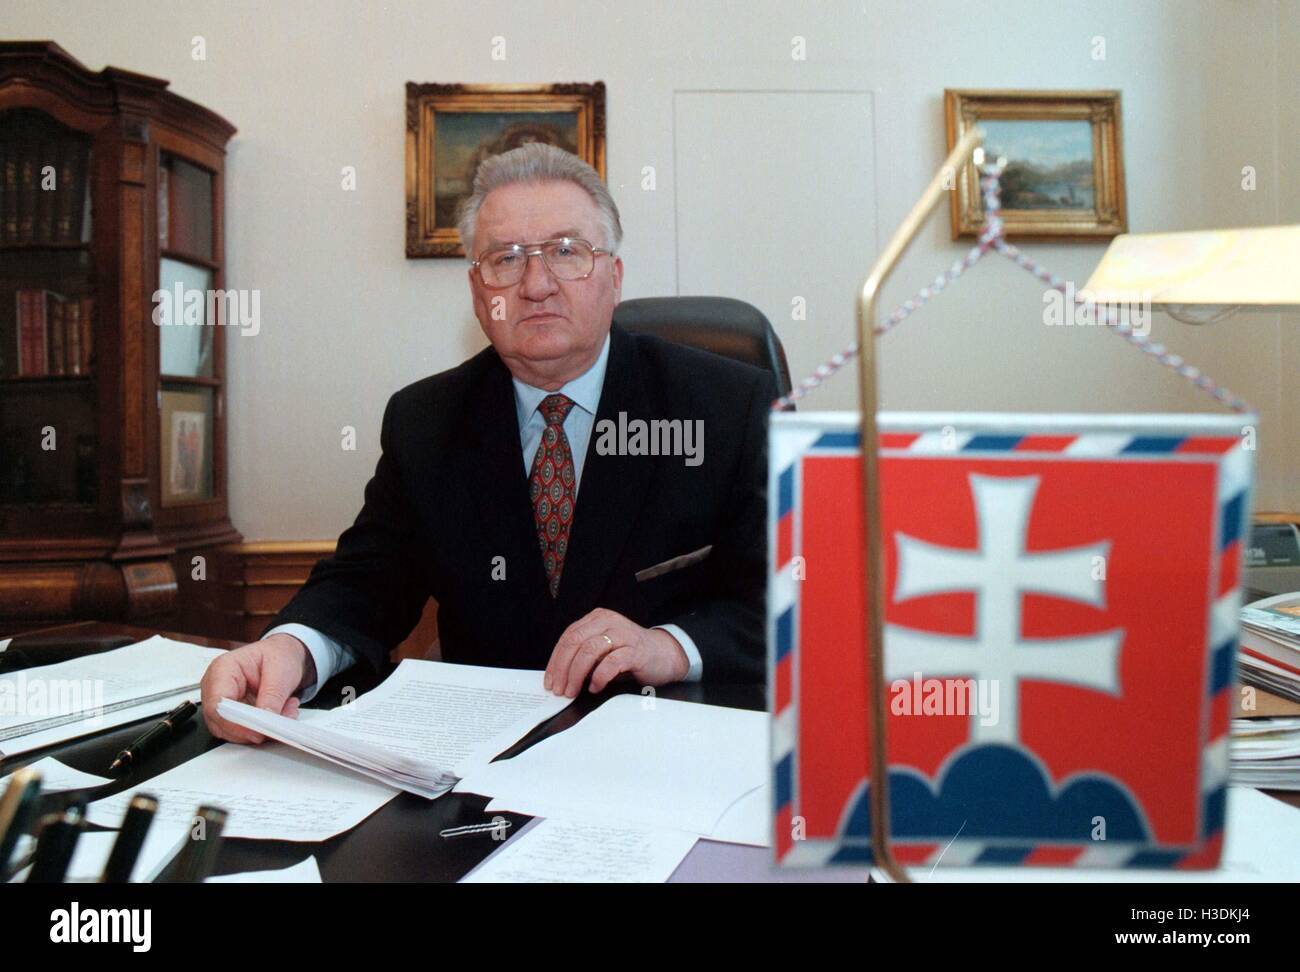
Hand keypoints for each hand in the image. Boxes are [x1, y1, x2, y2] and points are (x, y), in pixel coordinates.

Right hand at [200, 633, 314, 743]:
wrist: (283, 654)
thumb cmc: (277, 655)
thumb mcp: (281, 671)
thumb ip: (272, 696)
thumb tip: (267, 719)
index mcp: (222, 669)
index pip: (217, 704)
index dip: (234, 722)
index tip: (256, 731)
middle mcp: (216, 687)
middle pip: (220, 722)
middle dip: (250, 730)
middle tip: (276, 727)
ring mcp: (222, 702)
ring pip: (230, 731)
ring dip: (259, 730)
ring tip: (284, 713)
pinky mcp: (232, 713)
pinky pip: (242, 731)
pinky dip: (262, 729)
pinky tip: (279, 715)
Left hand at [544, 608, 689, 697]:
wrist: (665, 655)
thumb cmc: (631, 654)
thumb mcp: (604, 650)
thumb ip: (584, 656)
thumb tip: (560, 676)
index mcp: (597, 619)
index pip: (568, 637)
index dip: (555, 660)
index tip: (549, 680)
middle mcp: (608, 622)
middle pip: (575, 642)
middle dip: (562, 668)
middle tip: (558, 689)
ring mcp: (622, 635)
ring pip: (589, 651)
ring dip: (576, 674)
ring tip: (572, 690)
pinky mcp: (635, 650)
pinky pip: (611, 663)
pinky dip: (599, 677)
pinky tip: (595, 687)